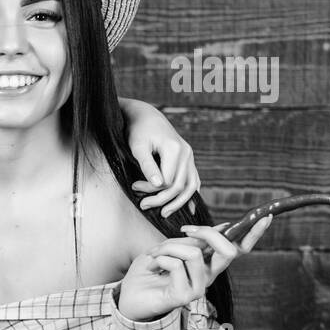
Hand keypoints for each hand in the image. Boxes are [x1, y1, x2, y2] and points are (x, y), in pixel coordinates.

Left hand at [117, 216, 271, 321]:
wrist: (128, 298)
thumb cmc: (149, 271)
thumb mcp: (171, 248)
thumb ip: (192, 240)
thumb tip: (221, 227)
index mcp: (208, 264)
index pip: (238, 249)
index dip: (253, 234)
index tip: (265, 216)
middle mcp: (208, 277)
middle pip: (229, 251)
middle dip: (208, 233)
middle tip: (184, 230)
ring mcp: (198, 288)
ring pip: (195, 253)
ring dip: (169, 246)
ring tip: (154, 255)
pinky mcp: (185, 296)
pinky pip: (177, 265)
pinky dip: (160, 258)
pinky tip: (152, 265)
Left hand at [120, 97, 200, 217]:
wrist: (147, 117)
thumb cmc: (138, 131)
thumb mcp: (138, 147)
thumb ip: (147, 165)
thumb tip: (159, 185)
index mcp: (175, 149)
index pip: (167, 181)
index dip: (151, 189)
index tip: (135, 188)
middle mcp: (187, 154)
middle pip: (180, 186)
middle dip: (162, 200)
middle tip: (143, 205)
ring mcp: (190, 157)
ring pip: (191, 186)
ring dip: (179, 202)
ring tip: (164, 213)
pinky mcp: (189, 160)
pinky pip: (194, 181)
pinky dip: (190, 195)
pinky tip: (186, 208)